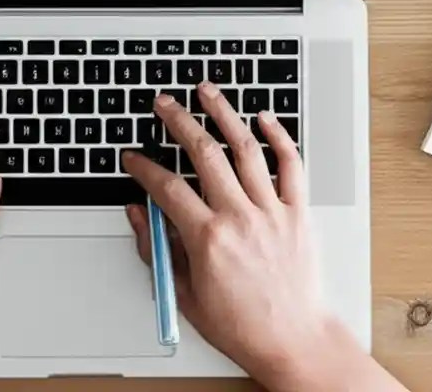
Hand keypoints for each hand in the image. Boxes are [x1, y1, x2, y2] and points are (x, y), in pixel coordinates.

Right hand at [123, 83, 388, 390]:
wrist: (292, 339)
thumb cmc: (242, 325)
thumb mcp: (184, 294)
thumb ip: (157, 250)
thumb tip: (140, 216)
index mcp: (208, 239)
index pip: (166, 187)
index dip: (144, 167)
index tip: (133, 158)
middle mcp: (240, 217)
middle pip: (203, 154)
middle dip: (178, 121)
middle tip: (164, 104)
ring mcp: (272, 211)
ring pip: (246, 148)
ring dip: (224, 114)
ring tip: (207, 92)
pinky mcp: (298, 212)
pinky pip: (291, 164)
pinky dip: (279, 136)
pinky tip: (264, 118)